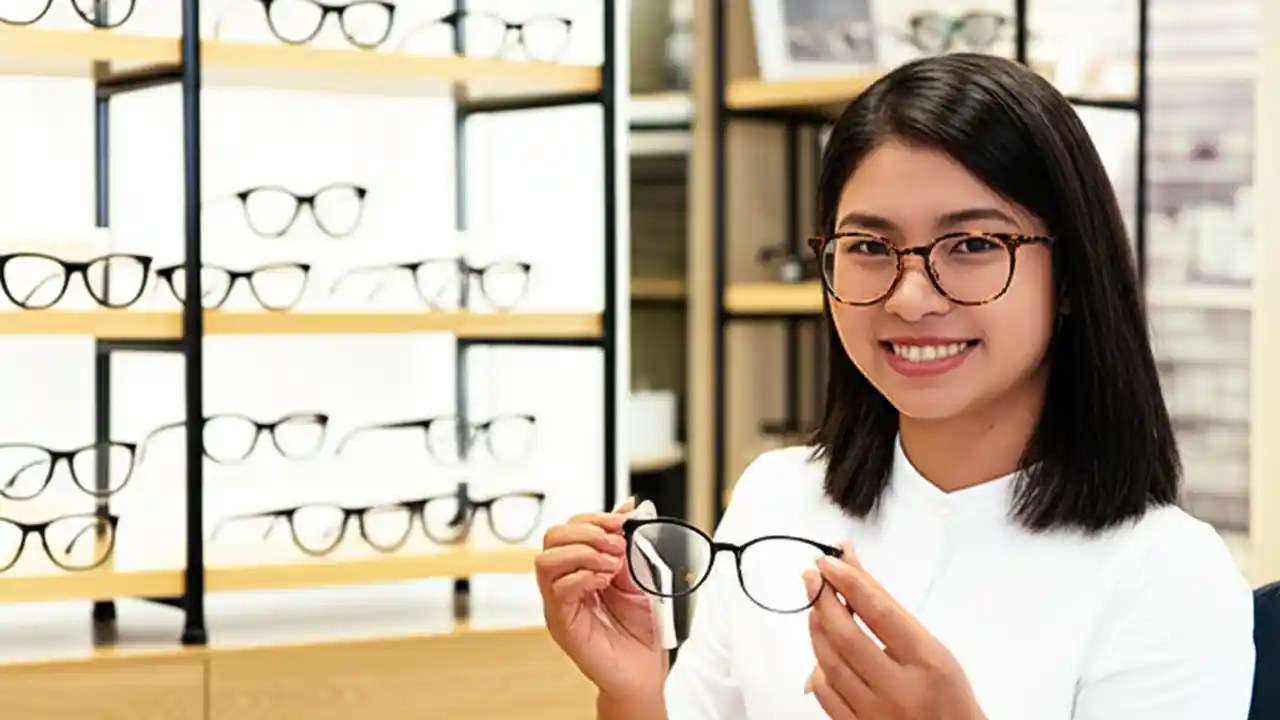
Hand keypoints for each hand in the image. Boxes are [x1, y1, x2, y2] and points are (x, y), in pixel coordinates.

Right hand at [535, 497, 665, 702]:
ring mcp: (560, 603)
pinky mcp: (561, 623)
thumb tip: (630, 505)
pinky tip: (604, 581)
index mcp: (581, 565)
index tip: (623, 522)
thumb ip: (632, 542)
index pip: (571, 526)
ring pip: (545, 561)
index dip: (596, 518)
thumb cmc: (641, 627)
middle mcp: (565, 581)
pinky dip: (583, 577)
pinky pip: (557, 590)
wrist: (644, 670)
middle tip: (617, 546)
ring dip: (582, 553)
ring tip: (611, 565)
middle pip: (552, 537)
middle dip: (587, 532)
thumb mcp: (641, 574)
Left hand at [803, 544, 986, 719]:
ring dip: (817, 629)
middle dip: (824, 601)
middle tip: (814, 578)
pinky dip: (819, 667)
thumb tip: (855, 575)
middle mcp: (901, 690)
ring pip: (829, 664)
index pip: (881, 612)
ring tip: (816, 607)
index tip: (831, 561)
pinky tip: (822, 651)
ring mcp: (876, 713)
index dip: (851, 582)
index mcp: (927, 663)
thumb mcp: (936, 653)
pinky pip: (825, 694)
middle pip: (847, 637)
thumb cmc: (950, 700)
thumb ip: (895, 617)